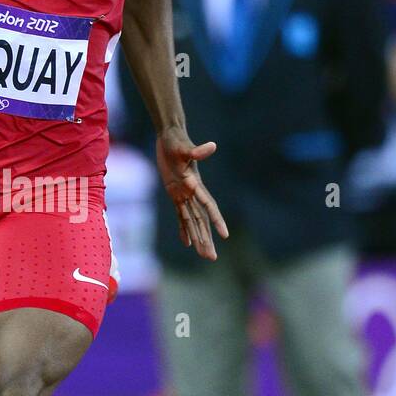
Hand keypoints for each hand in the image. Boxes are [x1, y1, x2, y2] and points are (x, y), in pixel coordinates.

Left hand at [156, 126, 228, 260]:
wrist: (170, 136)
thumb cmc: (176, 141)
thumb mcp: (183, 147)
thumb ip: (197, 151)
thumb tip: (212, 146)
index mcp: (196, 185)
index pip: (209, 206)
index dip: (217, 220)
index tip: (225, 235)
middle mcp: (193, 193)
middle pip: (202, 220)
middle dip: (207, 238)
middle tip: (212, 258)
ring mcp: (185, 195)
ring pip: (193, 221)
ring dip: (198, 238)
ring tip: (205, 255)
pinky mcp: (175, 194)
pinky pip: (181, 215)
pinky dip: (184, 229)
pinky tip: (187, 243)